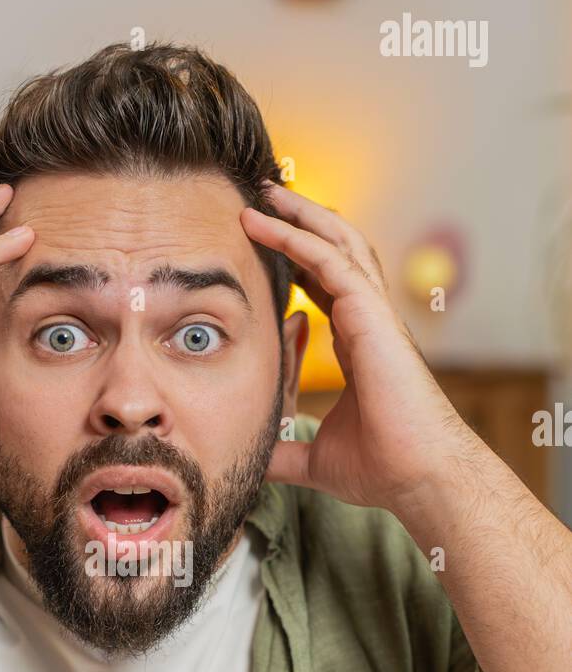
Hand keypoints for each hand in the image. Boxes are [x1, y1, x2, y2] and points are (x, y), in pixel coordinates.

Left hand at [241, 183, 477, 512]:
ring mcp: (374, 314)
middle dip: (300, 222)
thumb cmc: (382, 469)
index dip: (297, 261)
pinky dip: (297, 237)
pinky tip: (267, 223)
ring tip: (264, 193)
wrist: (419, 478)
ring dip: (298, 215)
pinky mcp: (373, 316)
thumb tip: (253, 458)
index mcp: (359, 343)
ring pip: (337, 244)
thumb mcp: (313, 457)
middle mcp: (369, 320)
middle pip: (335, 252)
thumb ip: (283, 449)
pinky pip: (330, 262)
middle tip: (263, 199)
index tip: (265, 245)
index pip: (326, 287)